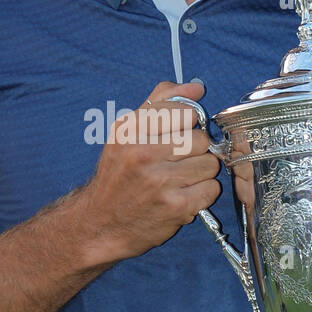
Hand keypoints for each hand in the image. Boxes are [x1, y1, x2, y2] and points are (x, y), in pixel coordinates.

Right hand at [78, 80, 222, 260]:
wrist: (100, 224)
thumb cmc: (117, 175)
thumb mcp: (126, 132)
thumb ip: (161, 102)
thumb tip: (196, 87)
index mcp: (130, 129)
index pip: (185, 111)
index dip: (187, 122)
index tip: (177, 133)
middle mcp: (142, 153)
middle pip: (201, 138)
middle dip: (195, 150)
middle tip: (177, 161)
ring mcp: (160, 182)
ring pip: (210, 164)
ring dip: (200, 172)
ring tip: (179, 179)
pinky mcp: (176, 207)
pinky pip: (212, 189)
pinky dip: (202, 193)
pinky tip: (183, 195)